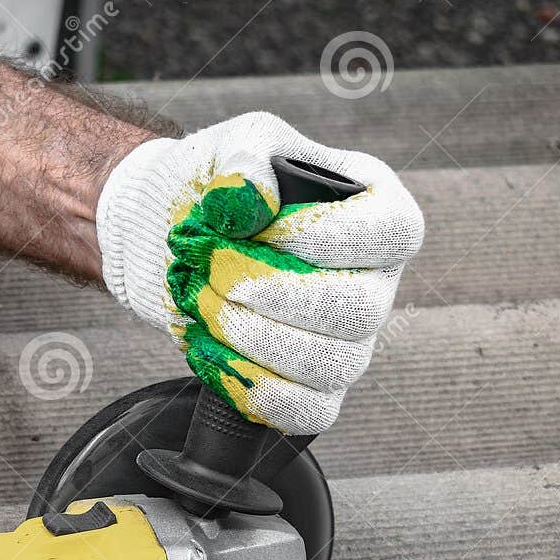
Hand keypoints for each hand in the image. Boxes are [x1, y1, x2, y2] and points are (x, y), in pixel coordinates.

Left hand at [96, 112, 424, 433]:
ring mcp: (349, 341)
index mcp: (376, 210)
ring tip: (201, 304)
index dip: (326, 238)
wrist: (166, 238)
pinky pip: (309, 412)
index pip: (394, 234)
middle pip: (359, 309)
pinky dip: (256, 390)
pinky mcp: (312, 386)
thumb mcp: (231, 147)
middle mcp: (375, 280)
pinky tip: (211, 352)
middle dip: (271, 294)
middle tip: (210, 269)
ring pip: (332, 365)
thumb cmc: (214, 189)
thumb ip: (246, 159)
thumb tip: (252, 198)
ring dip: (253, 340)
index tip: (261, 228)